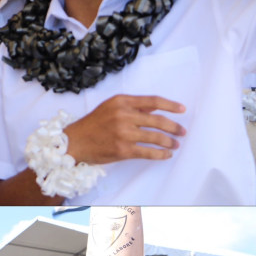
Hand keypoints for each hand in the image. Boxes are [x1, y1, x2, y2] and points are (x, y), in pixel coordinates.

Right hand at [63, 94, 185, 163]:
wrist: (73, 142)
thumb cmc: (92, 125)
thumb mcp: (110, 108)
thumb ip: (132, 107)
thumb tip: (155, 109)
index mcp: (121, 102)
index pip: (153, 101)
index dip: (171, 105)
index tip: (182, 110)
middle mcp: (123, 115)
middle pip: (159, 120)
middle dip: (174, 127)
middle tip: (182, 132)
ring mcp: (124, 133)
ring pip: (156, 137)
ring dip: (169, 142)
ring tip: (175, 144)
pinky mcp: (123, 150)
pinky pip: (148, 152)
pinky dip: (160, 154)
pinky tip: (166, 154)